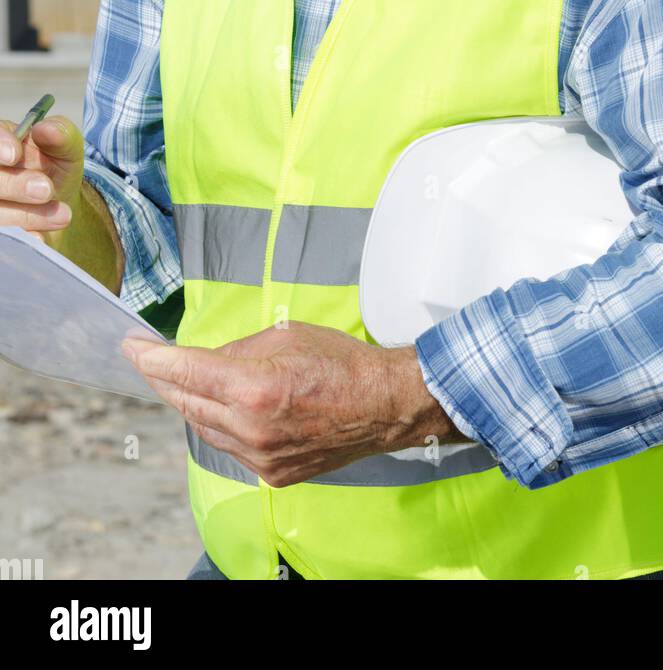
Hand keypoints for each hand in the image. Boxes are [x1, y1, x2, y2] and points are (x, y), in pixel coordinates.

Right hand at [0, 117, 83, 243]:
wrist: (57, 207)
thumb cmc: (53, 170)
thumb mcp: (66, 150)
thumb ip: (61, 135)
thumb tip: (47, 129)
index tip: (15, 154)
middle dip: (14, 184)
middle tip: (46, 190)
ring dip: (24, 215)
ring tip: (62, 215)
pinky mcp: (1, 231)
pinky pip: (3, 236)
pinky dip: (22, 236)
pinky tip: (40, 238)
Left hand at [121, 321, 468, 485]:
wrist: (383, 407)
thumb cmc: (341, 364)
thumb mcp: (286, 336)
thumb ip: (237, 350)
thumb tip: (206, 359)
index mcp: (254, 387)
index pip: (185, 371)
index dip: (152, 357)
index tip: (132, 346)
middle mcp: (250, 428)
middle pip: (186, 401)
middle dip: (162, 378)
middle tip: (147, 359)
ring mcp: (259, 457)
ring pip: (202, 427)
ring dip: (188, 401)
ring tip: (180, 378)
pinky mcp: (271, 474)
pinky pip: (228, 446)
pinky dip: (217, 423)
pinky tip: (219, 406)